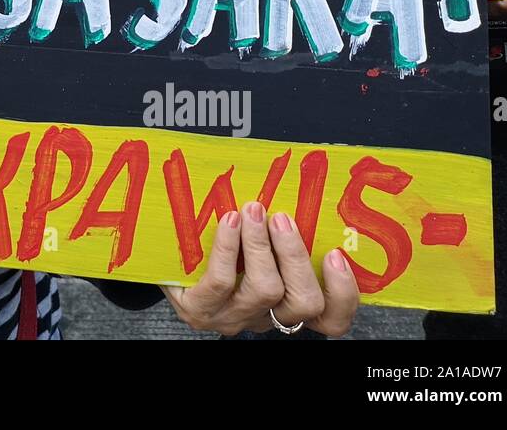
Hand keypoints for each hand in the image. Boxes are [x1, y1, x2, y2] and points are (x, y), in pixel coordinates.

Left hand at [161, 201, 359, 336]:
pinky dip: (228, 246)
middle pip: (304, 302)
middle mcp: (266, 317)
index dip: (342, 293)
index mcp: (287, 305)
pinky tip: (228, 222)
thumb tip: (302, 187)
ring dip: (261, 245)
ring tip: (251, 211)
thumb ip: (279, 231)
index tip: (335, 254)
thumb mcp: (256, 245)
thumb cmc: (218, 249)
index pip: (331, 320)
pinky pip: (221, 281)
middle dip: (295, 255)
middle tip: (282, 218)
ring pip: (265, 290)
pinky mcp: (199, 310)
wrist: (164, 262)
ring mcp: (232, 317)